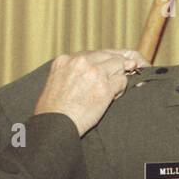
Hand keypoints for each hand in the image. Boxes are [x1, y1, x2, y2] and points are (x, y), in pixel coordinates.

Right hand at [34, 49, 148, 135]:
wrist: (54, 124)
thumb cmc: (53, 110)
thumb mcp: (55, 82)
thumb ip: (71, 73)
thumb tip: (90, 74)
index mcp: (65, 59)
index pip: (93, 53)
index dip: (105, 60)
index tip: (112, 64)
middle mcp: (80, 62)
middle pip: (108, 56)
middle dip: (117, 64)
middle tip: (125, 72)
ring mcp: (94, 73)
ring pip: (118, 65)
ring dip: (119, 76)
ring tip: (114, 89)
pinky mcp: (105, 87)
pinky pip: (122, 81)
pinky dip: (121, 88)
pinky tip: (114, 96)